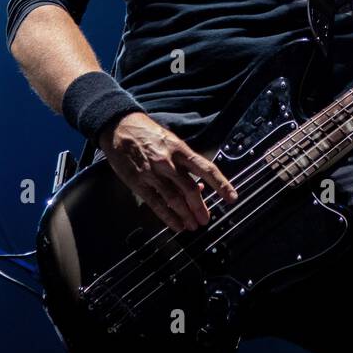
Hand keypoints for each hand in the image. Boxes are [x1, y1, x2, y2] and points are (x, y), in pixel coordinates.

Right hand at [98, 112, 237, 232]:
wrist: (120, 127)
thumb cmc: (149, 134)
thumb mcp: (172, 141)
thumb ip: (185, 163)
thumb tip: (200, 186)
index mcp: (181, 150)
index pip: (206, 168)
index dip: (221, 184)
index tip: (232, 197)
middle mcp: (169, 162)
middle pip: (190, 189)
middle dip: (200, 207)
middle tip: (206, 219)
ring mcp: (153, 173)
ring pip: (174, 199)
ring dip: (186, 215)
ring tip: (192, 226)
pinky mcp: (138, 183)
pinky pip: (156, 204)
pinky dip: (168, 217)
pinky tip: (176, 225)